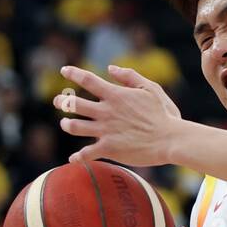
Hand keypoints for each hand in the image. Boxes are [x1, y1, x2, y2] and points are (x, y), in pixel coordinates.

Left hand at [54, 64, 181, 164]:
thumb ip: (130, 76)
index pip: (88, 80)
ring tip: (66, 124)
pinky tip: (73, 158)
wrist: (170, 140)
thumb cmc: (163, 115)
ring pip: (75, 127)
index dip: (73, 73)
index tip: (64, 70)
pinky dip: (78, 157)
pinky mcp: (109, 149)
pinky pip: (87, 154)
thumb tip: (110, 68)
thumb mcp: (150, 88)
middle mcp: (106, 112)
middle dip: (61, 102)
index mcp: (115, 95)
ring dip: (67, 125)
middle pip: (74, 104)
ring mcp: (106, 131)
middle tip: (57, 101)